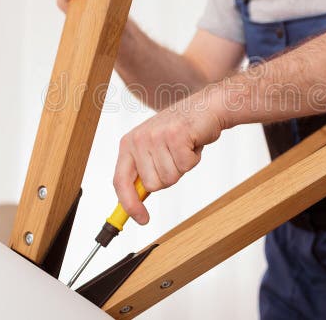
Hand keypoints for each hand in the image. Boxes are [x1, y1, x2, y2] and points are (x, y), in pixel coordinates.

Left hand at [114, 93, 224, 224]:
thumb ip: (143, 172)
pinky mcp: (175, 134)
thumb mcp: (154, 149)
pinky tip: (192, 143)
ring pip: (169, 178)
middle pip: (151, 185)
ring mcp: (156, 136)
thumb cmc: (181, 131)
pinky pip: (185, 166)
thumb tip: (134, 203)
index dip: (129, 204)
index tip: (141, 218)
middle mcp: (138, 140)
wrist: (205, 107)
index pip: (120, 181)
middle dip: (169, 177)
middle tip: (175, 157)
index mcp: (129, 144)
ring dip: (182, 167)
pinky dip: (193, 159)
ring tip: (184, 148)